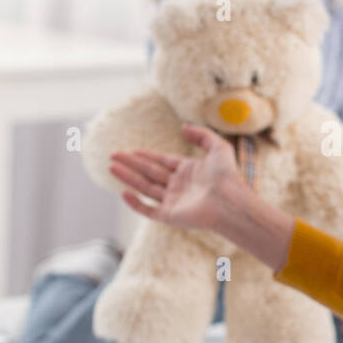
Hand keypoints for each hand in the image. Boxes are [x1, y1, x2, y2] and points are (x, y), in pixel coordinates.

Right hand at [108, 123, 244, 230]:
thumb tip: (183, 127)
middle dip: (131, 164)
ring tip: (111, 167)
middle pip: (150, 173)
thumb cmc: (227, 176)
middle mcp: (179, 186)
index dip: (146, 156)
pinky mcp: (171, 216)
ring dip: (128, 177)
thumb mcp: (218, 147)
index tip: (130, 150)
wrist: (230, 201)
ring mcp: (174, 202)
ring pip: (145, 188)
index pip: (162, 162)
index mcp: (189, 171)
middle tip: (113, 156)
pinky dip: (135, 203)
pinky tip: (124, 192)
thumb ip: (202, 135)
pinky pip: (148, 210)